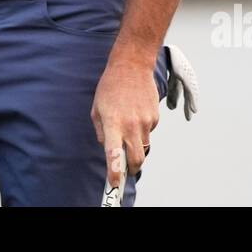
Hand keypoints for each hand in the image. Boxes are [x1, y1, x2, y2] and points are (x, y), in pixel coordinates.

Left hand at [91, 56, 159, 189]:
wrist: (132, 66)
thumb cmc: (110, 87)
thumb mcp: (97, 109)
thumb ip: (101, 131)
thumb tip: (108, 148)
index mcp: (113, 123)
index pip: (114, 154)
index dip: (115, 173)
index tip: (114, 184)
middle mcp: (131, 125)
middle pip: (136, 159)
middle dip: (131, 168)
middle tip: (126, 169)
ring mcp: (145, 121)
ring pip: (144, 146)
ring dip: (136, 145)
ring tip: (128, 125)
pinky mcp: (155, 117)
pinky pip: (149, 132)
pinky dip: (142, 130)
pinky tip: (136, 113)